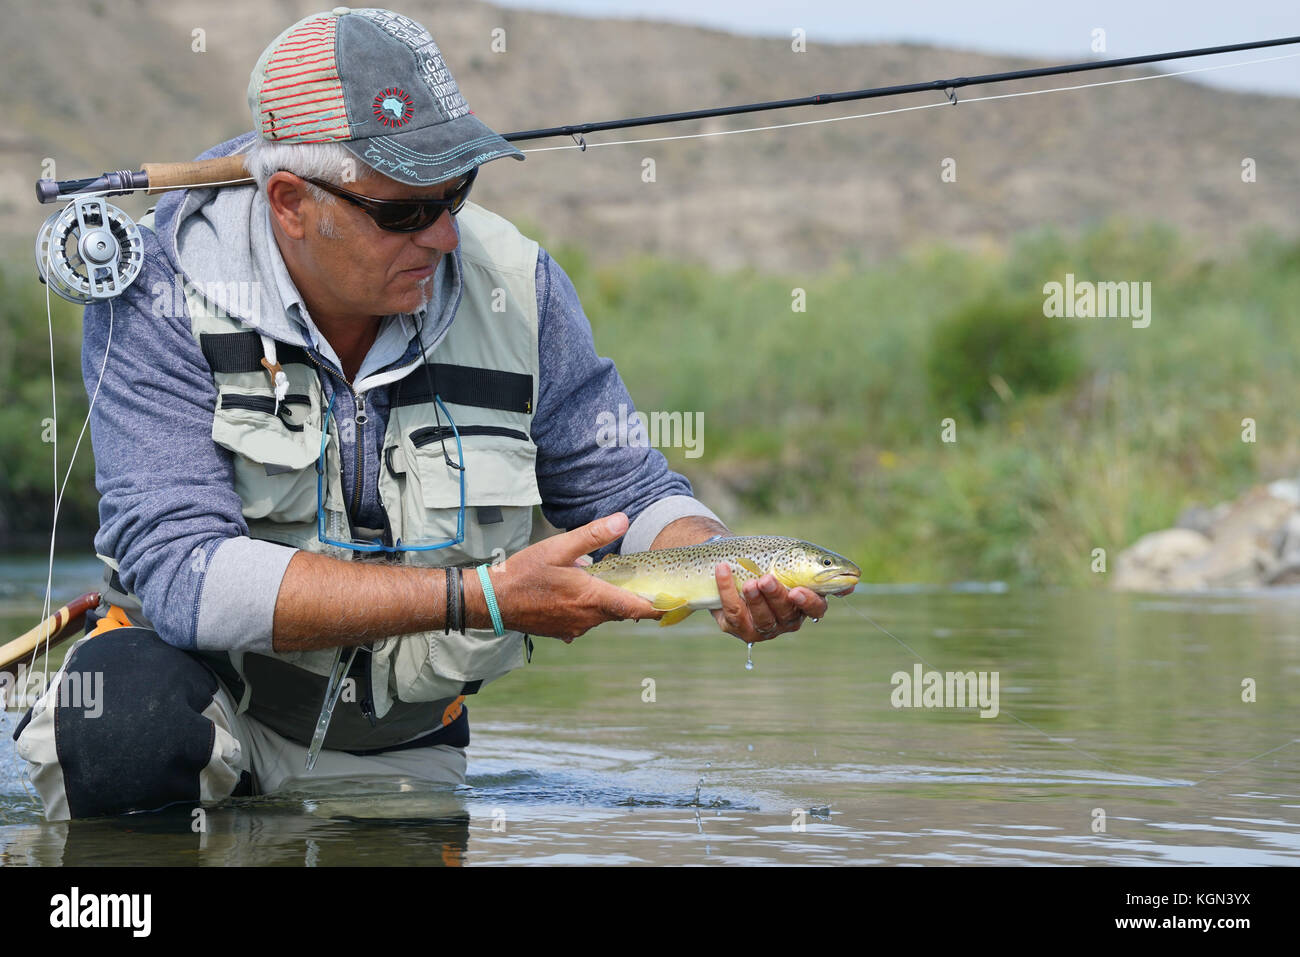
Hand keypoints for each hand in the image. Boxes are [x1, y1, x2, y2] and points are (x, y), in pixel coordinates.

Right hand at [471, 513, 661, 641]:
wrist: (491, 602)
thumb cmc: (523, 573)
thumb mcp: (559, 548)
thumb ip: (592, 536)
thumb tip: (623, 520)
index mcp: (591, 598)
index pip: (636, 608)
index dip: (658, 607)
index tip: (676, 604)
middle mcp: (587, 619)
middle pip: (621, 611)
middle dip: (632, 600)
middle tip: (642, 584)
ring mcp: (574, 629)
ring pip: (602, 616)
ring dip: (606, 602)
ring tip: (598, 581)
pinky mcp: (562, 632)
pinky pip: (584, 621)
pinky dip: (587, 608)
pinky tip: (572, 593)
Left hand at [710, 563, 830, 642]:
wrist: (733, 561)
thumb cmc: (767, 559)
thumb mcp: (793, 557)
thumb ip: (819, 566)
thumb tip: (855, 580)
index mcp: (805, 604)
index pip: (816, 609)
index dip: (809, 602)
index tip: (798, 591)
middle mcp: (787, 619)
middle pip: (787, 614)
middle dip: (777, 596)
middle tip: (766, 578)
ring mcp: (762, 626)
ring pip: (762, 618)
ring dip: (755, 598)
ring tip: (749, 580)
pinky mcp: (737, 627)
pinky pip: (733, 611)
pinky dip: (726, 589)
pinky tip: (722, 570)